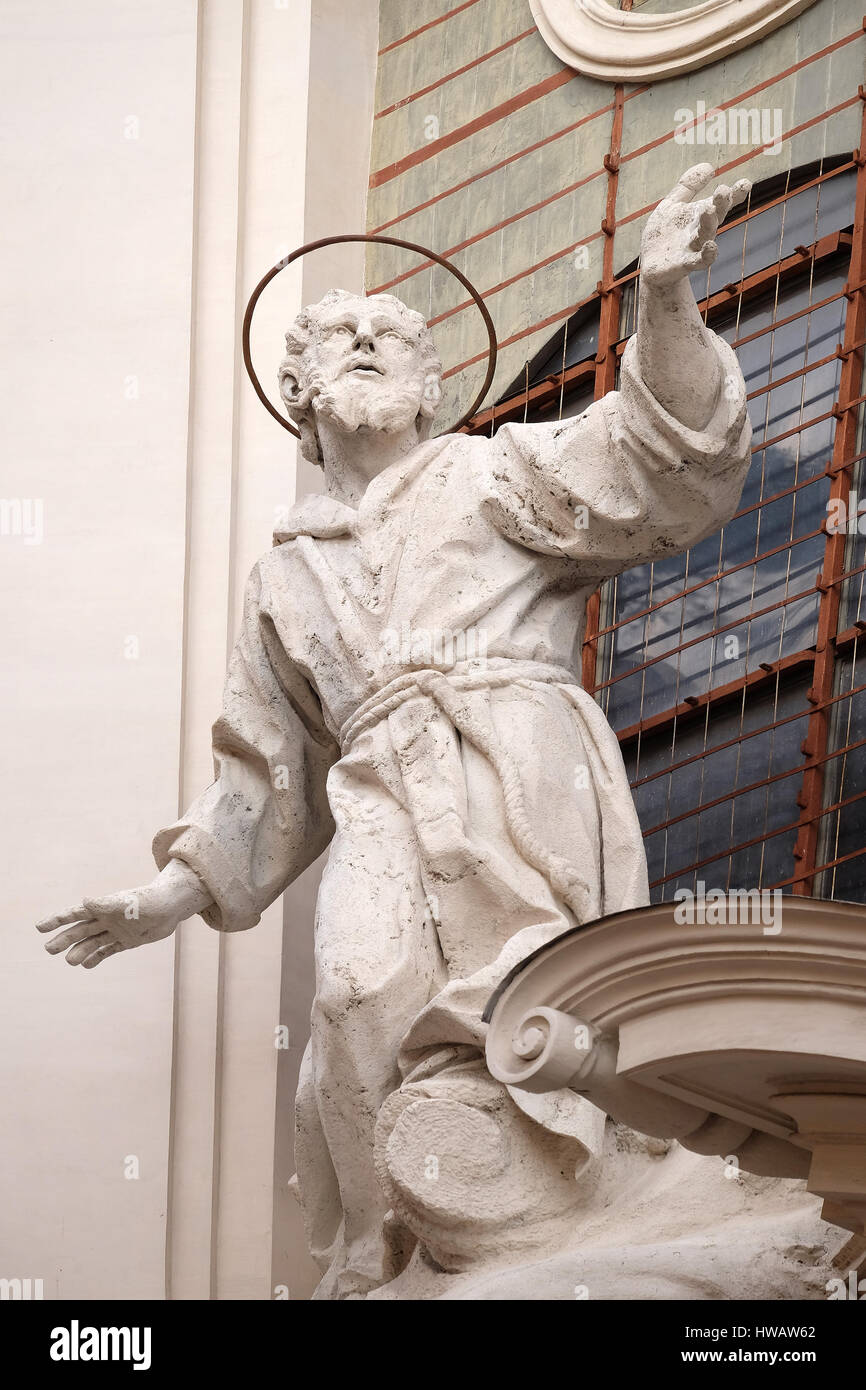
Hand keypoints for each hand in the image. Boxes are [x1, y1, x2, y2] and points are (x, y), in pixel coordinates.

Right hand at [35, 860, 211, 968]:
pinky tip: (86, 965)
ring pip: (93, 942)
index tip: (39, 927)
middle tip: (48, 949)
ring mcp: (116, 930)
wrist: (172, 907)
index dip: (57, 920)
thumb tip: (85, 901)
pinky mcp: (127, 940)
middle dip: (64, 939)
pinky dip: (97, 957)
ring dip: (80, 951)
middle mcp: (107, 919)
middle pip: (81, 930)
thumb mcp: (127, 903)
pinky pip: (109, 950)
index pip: (75, 914)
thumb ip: (106, 904)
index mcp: (103, 907)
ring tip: (69, 961)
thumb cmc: (149, 900)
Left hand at [640, 163, 750, 287]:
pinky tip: (711, 246)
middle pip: (715, 216)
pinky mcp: (684, 264)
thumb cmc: (665, 234)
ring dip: (709, 223)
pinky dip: (707, 255)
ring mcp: (694, 247)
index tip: (746, 183)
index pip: (721, 203)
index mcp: (700, 214)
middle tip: (723, 190)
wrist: (653, 267)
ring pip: (706, 234)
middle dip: (720, 204)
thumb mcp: (673, 204)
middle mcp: (701, 230)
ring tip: (708, 209)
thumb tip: (710, 166)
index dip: (734, 194)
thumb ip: (689, 186)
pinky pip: (699, 261)